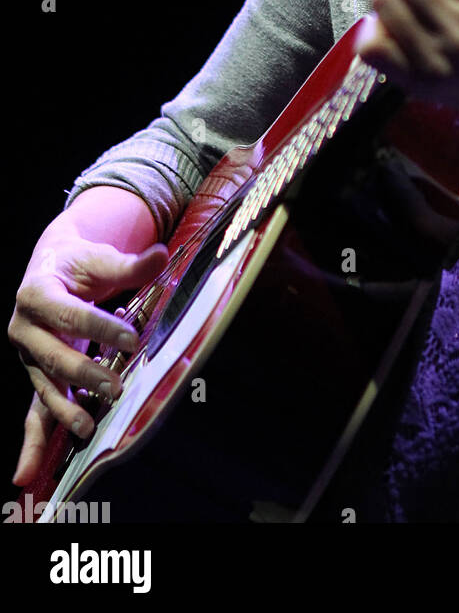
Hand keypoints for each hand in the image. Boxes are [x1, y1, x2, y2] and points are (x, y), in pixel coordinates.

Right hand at [9, 219, 167, 486]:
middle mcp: (24, 328)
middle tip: (116, 388)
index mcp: (36, 293)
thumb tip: (162, 254)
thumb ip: (130, 264)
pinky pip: (33, 413)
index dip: (100, 328)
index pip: (69, 315)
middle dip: (85, 374)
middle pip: (54, 357)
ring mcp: (29, 357)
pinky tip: (25, 475)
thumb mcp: (101, 258)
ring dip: (66, 410)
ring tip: (88, 428)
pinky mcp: (37, 376)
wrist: (52, 265)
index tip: (131, 338)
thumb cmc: (80, 263)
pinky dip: (32, 443)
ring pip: (44, 388)